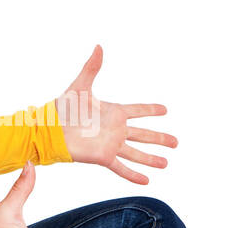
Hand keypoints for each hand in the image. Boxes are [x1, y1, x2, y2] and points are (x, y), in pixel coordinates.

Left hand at [55, 44, 176, 184]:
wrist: (50, 129)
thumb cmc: (63, 108)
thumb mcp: (81, 85)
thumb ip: (92, 67)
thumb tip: (99, 46)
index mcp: (113, 112)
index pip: (138, 111)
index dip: (151, 110)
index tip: (165, 110)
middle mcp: (116, 130)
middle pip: (144, 135)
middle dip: (160, 138)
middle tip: (176, 142)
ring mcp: (111, 144)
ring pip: (137, 153)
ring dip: (152, 159)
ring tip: (166, 163)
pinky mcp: (104, 157)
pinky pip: (122, 168)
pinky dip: (134, 175)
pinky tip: (147, 181)